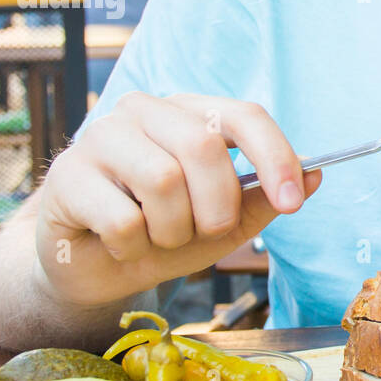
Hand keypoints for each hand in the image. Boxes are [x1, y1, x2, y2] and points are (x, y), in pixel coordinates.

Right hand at [35, 92, 320, 304]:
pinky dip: (133, 247)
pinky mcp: (65, 176)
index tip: (293, 202)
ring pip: (163, 181)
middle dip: (216, 207)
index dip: (274, 156)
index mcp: (189, 113)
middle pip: (203, 148)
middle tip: (204, 232)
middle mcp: (144, 111)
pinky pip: (123, 218)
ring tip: (157, 238)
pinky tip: (120, 245)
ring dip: (172, 231)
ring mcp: (100, 137)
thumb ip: (265, 199)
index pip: (242, 115)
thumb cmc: (162, 235)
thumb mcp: (225, 223)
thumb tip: (315, 175)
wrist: (93, 270)